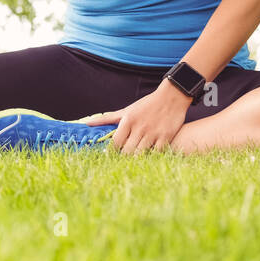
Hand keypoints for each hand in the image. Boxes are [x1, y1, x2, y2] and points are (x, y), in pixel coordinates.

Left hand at [77, 83, 191, 154]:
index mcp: (128, 121)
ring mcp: (153, 133)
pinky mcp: (166, 137)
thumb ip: (107, 118)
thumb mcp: (127, 110)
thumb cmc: (146, 105)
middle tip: (121, 163)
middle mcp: (139, 128)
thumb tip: (87, 123)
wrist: (172, 96)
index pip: (115, 143)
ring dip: (136, 160)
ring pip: (140, 154)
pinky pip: (156, 153)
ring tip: (134, 163)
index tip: (110, 158)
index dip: (112, 153)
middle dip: (123, 159)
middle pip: (127, 152)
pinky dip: (152, 157)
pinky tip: (149, 158)